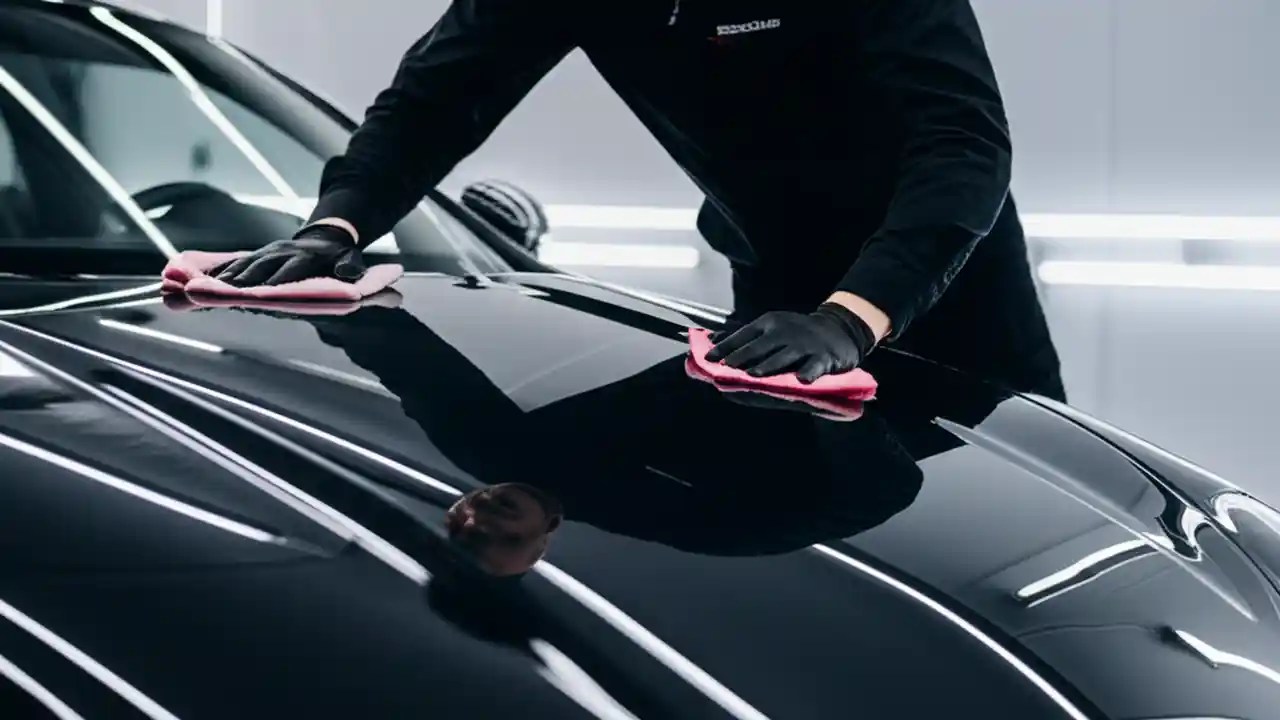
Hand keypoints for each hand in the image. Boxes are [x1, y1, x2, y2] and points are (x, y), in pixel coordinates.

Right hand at [213, 224, 364, 286]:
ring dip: (227, 276)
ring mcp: (268, 251)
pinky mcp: (259, 253)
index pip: (288, 271)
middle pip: (260, 267)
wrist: (327, 237)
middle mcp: (282, 252)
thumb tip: (348, 274)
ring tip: (210, 289)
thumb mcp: (351, 259)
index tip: (261, 296)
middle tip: (226, 295)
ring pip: (244, 263)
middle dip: (243, 281)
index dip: (275, 283)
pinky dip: (222, 269)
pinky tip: (207, 280)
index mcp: (305, 256)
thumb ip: (350, 267)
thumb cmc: (339, 257)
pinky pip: (237, 260)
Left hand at [706, 303, 875, 382]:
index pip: (743, 334)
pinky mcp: (823, 357)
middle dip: (742, 357)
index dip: (726, 347)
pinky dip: (808, 373)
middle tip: (726, 369)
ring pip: (784, 356)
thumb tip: (711, 339)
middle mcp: (784, 332)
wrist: (839, 328)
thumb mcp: (772, 326)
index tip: (708, 358)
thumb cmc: (797, 332)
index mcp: (769, 323)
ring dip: (769, 366)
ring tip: (754, 375)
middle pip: (760, 346)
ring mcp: (805, 344)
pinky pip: (814, 366)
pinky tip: (802, 380)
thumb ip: (745, 336)